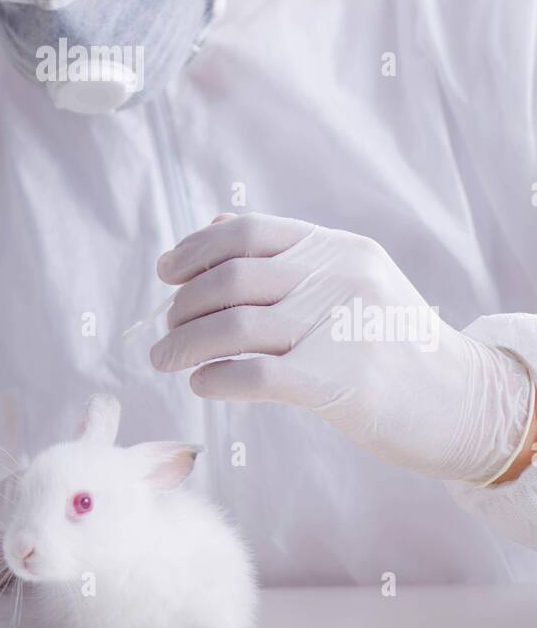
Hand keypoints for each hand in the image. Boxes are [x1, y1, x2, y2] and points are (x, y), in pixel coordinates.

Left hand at [152, 213, 534, 485]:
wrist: (464, 401)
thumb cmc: (396, 345)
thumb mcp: (353, 280)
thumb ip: (288, 255)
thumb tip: (210, 226)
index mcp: (337, 249)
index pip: (247, 232)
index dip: (196, 250)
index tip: (167, 271)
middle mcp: (337, 278)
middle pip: (231, 279)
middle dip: (183, 304)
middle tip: (164, 329)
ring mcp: (338, 328)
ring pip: (233, 326)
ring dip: (184, 344)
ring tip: (165, 360)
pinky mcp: (338, 382)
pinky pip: (255, 375)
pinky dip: (216, 377)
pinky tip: (202, 383)